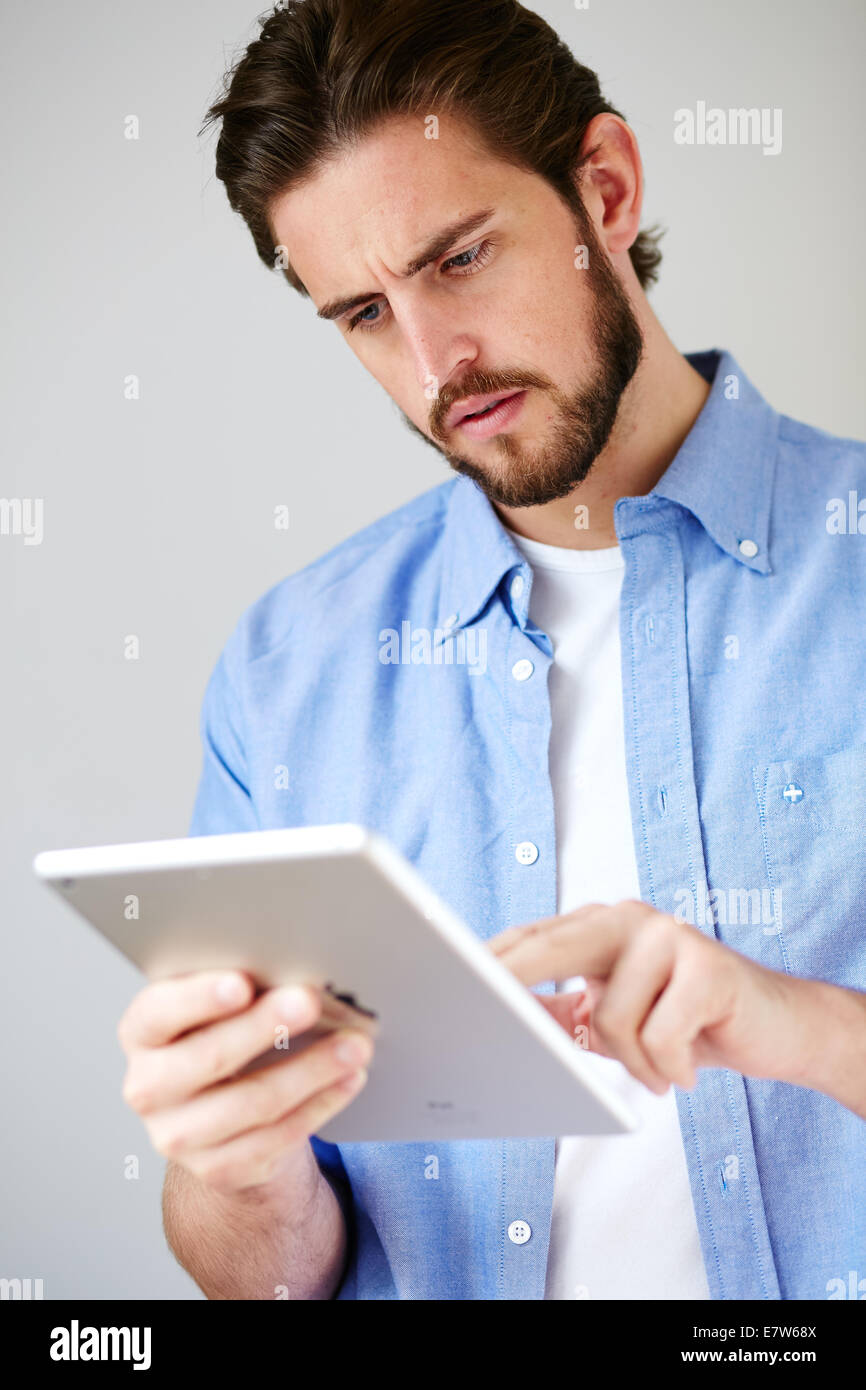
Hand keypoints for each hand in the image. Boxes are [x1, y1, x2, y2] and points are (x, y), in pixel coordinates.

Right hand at [117, 972, 373, 1194]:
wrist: (216, 1109)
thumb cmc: (220, 1033)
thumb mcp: (214, 1005)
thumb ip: (237, 986)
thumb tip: (293, 968)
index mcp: (142, 1033)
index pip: (159, 1012)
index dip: (199, 998)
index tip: (243, 982)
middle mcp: (149, 1087)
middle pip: (212, 1056)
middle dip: (268, 1026)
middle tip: (312, 1001)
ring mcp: (179, 1135)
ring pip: (254, 1101)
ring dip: (312, 1070)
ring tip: (354, 1045)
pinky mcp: (218, 1168)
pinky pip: (277, 1137)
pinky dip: (321, 1103)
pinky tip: (349, 1079)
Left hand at [488, 900, 808, 1095]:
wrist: (780, 1027)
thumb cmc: (689, 1023)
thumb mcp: (614, 1020)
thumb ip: (562, 1012)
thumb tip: (498, 1020)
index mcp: (599, 925)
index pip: (530, 938)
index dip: (488, 960)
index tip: (442, 981)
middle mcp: (629, 918)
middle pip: (551, 945)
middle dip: (510, 981)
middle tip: (480, 1016)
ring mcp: (669, 934)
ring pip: (609, 1016)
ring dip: (635, 1063)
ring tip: (664, 1068)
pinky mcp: (707, 965)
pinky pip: (657, 1036)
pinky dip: (670, 1067)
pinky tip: (688, 1068)